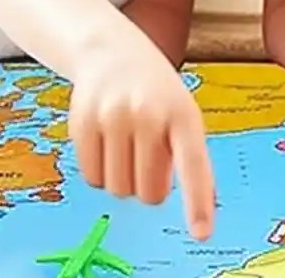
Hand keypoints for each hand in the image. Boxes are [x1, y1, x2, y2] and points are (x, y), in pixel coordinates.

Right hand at [67, 31, 213, 240]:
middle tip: (148, 158)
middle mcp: (149, 115)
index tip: (202, 232)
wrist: (110, 52)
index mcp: (183, 114)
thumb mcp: (180, 112)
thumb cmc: (155, 93)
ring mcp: (113, 118)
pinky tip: (107, 143)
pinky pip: (92, 178)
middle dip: (150, 186)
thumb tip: (188, 201)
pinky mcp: (82, 124)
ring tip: (128, 145)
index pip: (194, 165)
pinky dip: (101, 172)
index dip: (197, 202)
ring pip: (119, 190)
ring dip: (124, 180)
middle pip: (149, 191)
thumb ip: (184, 153)